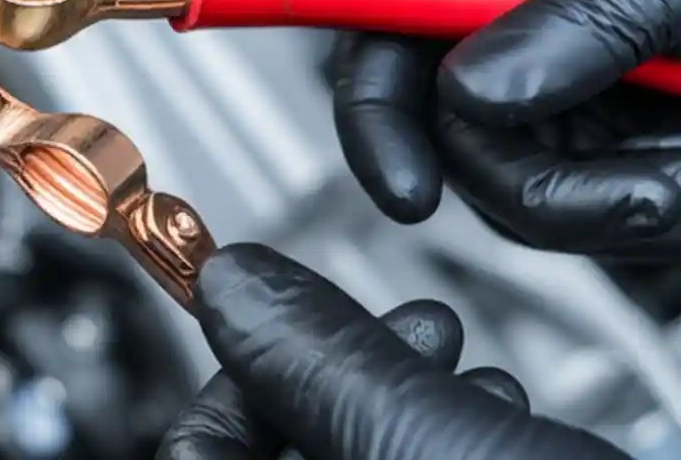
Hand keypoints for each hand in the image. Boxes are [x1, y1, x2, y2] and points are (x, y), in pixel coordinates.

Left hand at [158, 244, 628, 459]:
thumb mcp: (432, 450)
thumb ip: (318, 364)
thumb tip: (234, 286)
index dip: (231, 378)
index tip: (275, 315)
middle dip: (335, 381)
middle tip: (399, 323)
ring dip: (400, 408)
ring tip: (465, 362)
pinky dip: (443, 449)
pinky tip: (498, 412)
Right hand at [332, 0, 680, 253]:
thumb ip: (584, 17)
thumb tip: (475, 90)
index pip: (386, 17)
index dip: (374, 107)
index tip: (407, 189)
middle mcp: (521, 11)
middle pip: (446, 128)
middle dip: (530, 178)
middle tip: (631, 184)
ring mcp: (562, 79)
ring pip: (517, 185)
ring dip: (610, 200)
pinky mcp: (610, 135)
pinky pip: (588, 208)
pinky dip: (648, 208)